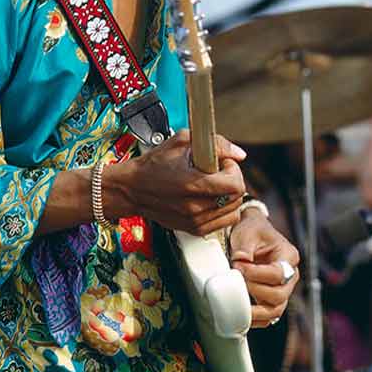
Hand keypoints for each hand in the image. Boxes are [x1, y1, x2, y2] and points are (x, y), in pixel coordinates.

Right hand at [110, 129, 245, 234]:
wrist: (132, 189)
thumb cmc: (153, 164)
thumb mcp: (181, 141)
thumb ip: (215, 144)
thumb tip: (239, 154)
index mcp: (193, 185)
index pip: (236, 185)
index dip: (234, 170)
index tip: (223, 163)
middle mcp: (196, 207)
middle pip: (237, 198)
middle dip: (232, 180)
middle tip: (218, 171)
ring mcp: (195, 222)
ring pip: (233, 211)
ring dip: (229, 195)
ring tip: (214, 185)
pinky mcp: (194, 230)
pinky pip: (223, 222)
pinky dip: (223, 209)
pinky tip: (210, 198)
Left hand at [230, 207, 299, 327]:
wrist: (250, 233)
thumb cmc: (251, 230)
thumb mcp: (247, 231)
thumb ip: (244, 247)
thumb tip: (240, 262)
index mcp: (289, 256)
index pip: (278, 274)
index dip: (257, 274)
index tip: (238, 267)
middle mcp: (290, 276)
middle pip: (280, 295)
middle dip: (256, 291)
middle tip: (238, 281)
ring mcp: (283, 289)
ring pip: (276, 310)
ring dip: (256, 311)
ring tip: (237, 303)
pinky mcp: (271, 299)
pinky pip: (268, 317)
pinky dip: (255, 319)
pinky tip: (240, 315)